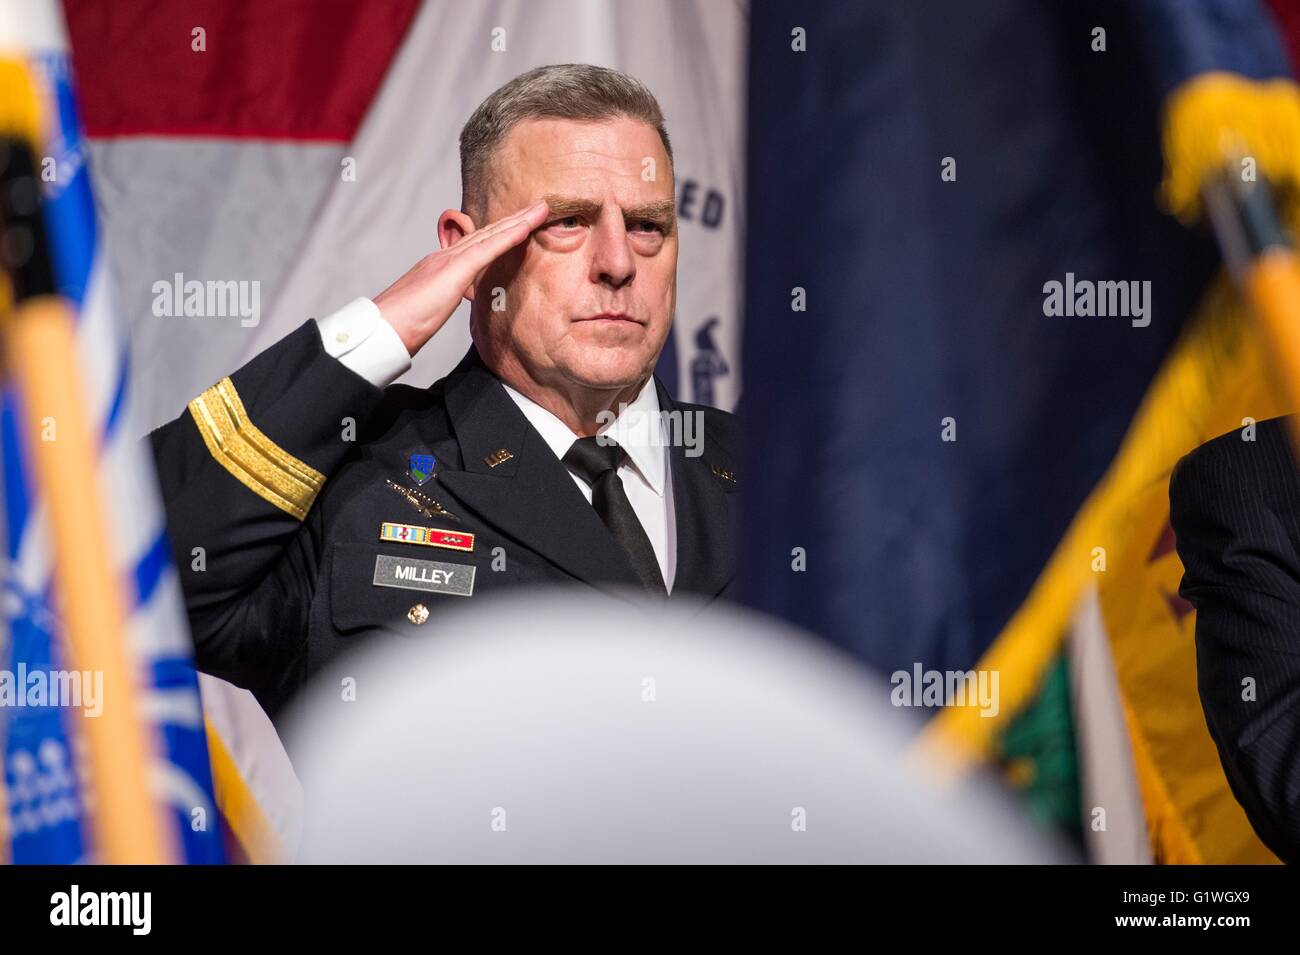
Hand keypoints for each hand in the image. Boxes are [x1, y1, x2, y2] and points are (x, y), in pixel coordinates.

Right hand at [372, 199, 548, 355]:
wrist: (380, 329)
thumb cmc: (400, 326)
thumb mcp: (429, 310)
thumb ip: (443, 302)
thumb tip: (451, 304)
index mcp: (440, 266)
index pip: (477, 245)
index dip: (501, 233)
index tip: (522, 224)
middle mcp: (445, 257)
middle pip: (487, 233)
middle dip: (515, 219)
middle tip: (540, 207)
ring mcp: (448, 261)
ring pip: (490, 235)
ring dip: (519, 221)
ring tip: (542, 209)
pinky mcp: (452, 271)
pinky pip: (487, 249)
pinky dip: (509, 236)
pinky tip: (527, 228)